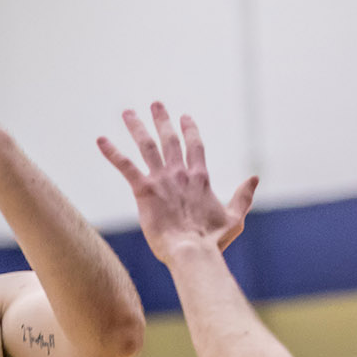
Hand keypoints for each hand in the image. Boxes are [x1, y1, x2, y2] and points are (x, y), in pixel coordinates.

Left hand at [97, 104, 257, 262]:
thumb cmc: (212, 240)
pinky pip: (126, 166)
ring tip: (128, 112)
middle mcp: (180, 173)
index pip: (195, 146)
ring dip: (137, 127)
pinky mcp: (144, 190)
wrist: (191, 251)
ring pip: (147, 146)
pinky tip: (101, 140)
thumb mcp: (234, 218)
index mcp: (200, 178)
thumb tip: (255, 178)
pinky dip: (112, 152)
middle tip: (156, 104)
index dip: (190, 130)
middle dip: (162, 120)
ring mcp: (162, 179)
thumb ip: (243, 197)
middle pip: (170, 139)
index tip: (185, 117)